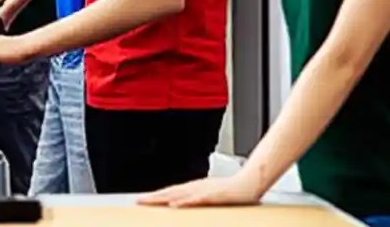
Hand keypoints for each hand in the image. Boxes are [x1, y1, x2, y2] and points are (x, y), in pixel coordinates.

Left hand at [138, 173, 264, 207]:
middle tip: (138, 201)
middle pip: (171, 192)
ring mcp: (204, 190)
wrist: (250, 183)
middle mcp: (197, 187)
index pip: (171, 192)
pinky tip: (175, 205)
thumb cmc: (233, 191)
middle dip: (154, 197)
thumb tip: (184, 206)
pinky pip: (196, 198)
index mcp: (195, 188)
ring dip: (164, 198)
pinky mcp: (214, 194)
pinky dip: (185, 201)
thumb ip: (198, 200)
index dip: (156, 196)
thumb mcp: (211, 196)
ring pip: (180, 194)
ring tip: (150, 201)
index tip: (143, 201)